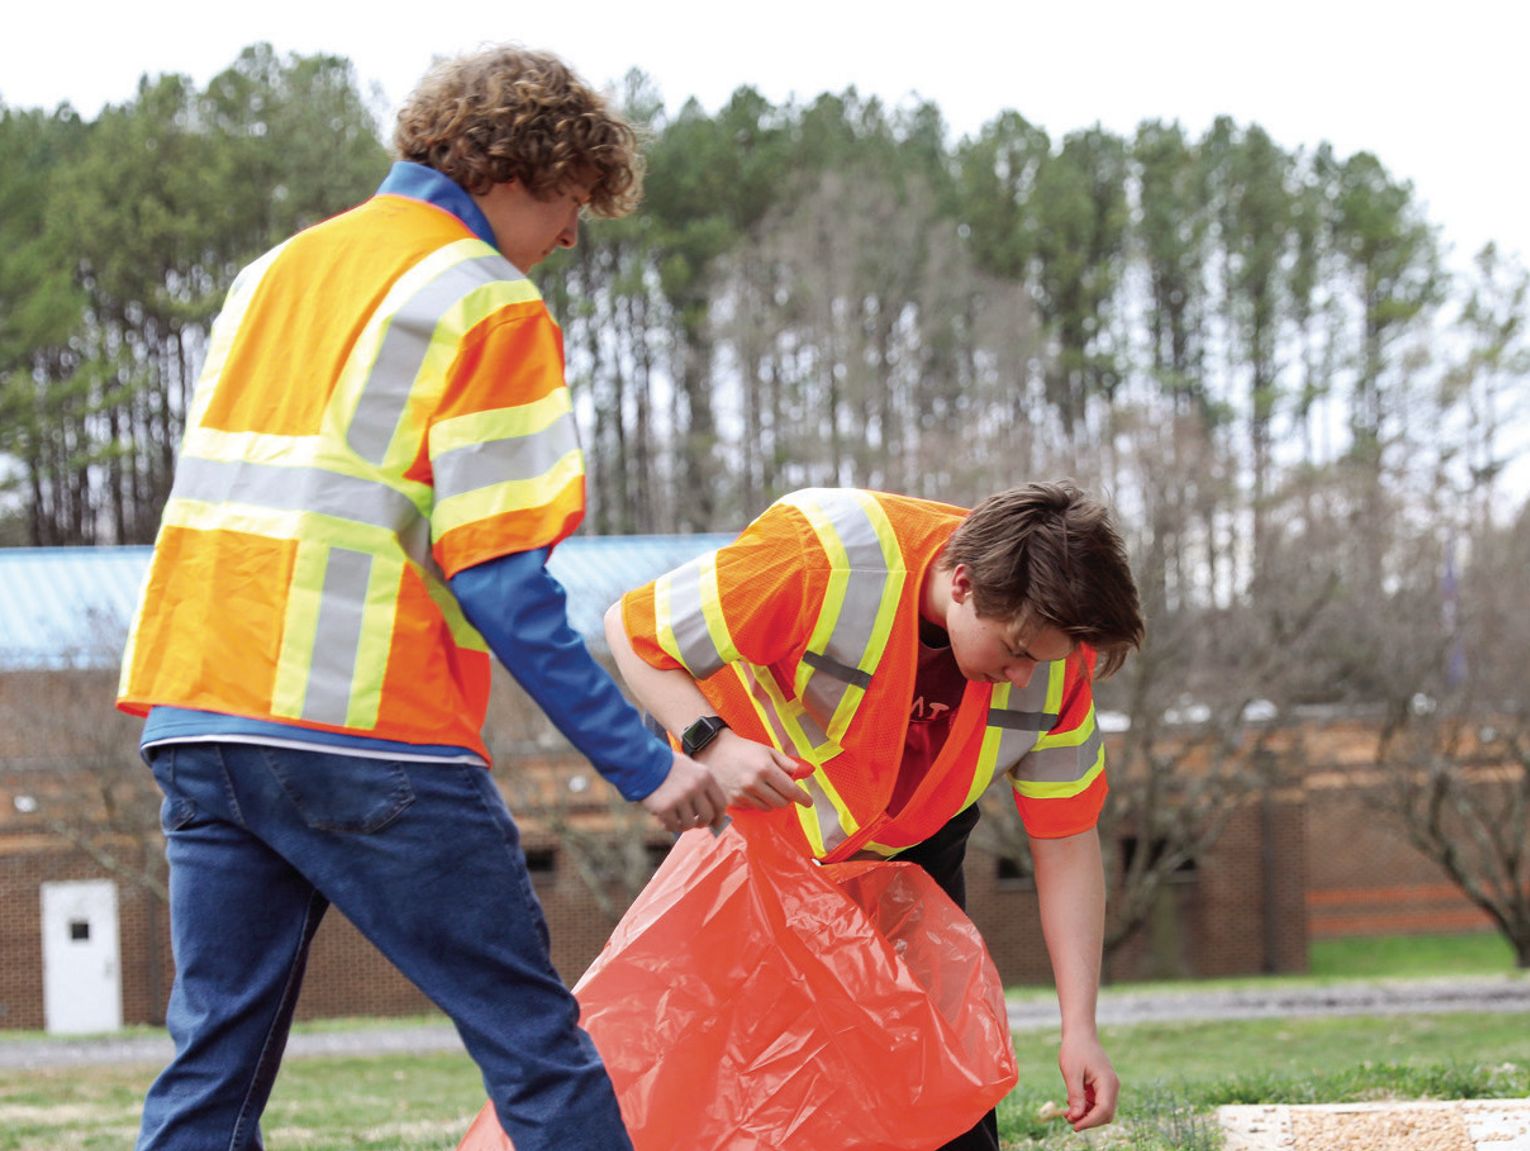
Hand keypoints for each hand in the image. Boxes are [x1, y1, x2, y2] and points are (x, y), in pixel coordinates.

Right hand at [639, 750, 728, 833]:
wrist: (643, 761)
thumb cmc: (668, 766)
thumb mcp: (692, 769)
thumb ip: (702, 787)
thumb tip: (712, 812)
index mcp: (705, 776)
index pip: (720, 803)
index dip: (719, 817)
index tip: (715, 823)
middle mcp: (695, 787)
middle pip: (707, 816)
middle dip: (702, 824)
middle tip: (695, 824)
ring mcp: (680, 798)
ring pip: (689, 824)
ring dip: (683, 825)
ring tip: (676, 819)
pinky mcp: (665, 807)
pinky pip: (673, 826)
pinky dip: (670, 826)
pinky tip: (665, 820)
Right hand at [698, 730, 812, 810]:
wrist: (715, 752)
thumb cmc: (745, 750)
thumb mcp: (768, 751)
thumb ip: (788, 764)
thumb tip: (805, 773)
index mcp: (765, 769)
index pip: (791, 790)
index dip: (802, 798)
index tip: (809, 802)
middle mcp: (754, 784)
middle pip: (781, 802)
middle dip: (787, 798)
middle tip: (784, 790)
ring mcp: (742, 794)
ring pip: (768, 807)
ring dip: (772, 800)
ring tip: (766, 788)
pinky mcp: (733, 801)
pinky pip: (754, 808)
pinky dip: (758, 802)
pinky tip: (753, 790)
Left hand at [1058, 1031, 1118, 1131]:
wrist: (1080, 1033)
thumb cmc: (1075, 1049)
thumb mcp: (1071, 1073)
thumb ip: (1076, 1096)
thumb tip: (1076, 1118)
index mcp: (1108, 1082)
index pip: (1103, 1110)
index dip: (1089, 1122)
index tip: (1074, 1126)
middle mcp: (1112, 1086)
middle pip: (1105, 1114)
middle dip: (1088, 1120)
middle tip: (1068, 1120)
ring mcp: (1109, 1086)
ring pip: (1101, 1110)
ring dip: (1086, 1115)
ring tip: (1067, 1113)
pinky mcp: (1103, 1085)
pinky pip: (1097, 1102)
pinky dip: (1086, 1107)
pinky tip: (1072, 1102)